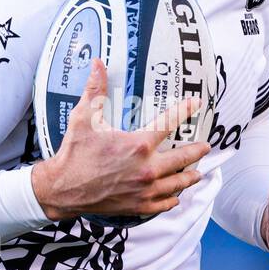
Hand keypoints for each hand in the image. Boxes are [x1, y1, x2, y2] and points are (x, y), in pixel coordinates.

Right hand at [31, 58, 211, 220]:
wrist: (63, 189)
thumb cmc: (74, 153)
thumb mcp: (84, 117)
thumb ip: (95, 89)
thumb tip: (97, 63)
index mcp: (138, 144)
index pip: (170, 122)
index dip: (185, 110)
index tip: (196, 103)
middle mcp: (147, 168)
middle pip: (183, 158)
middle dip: (197, 151)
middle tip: (206, 146)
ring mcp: (145, 190)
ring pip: (178, 183)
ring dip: (190, 177)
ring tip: (197, 173)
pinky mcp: (138, 206)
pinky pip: (164, 204)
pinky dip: (172, 199)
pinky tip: (175, 196)